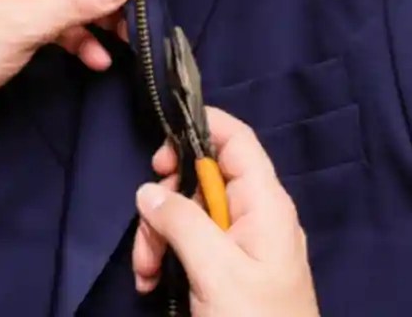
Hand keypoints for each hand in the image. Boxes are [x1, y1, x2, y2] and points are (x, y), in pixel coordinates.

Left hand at [0, 0, 131, 122]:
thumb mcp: (22, 24)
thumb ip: (75, 2)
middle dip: (104, 2)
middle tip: (133, 31)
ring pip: (66, 2)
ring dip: (91, 25)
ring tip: (119, 49)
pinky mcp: (10, 23)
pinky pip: (52, 23)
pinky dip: (72, 38)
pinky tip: (94, 59)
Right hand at [132, 108, 319, 316]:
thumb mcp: (217, 270)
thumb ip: (182, 222)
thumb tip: (149, 190)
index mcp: (265, 204)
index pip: (237, 141)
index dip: (200, 129)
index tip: (159, 150)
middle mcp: (255, 216)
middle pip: (200, 180)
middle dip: (164, 203)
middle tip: (147, 233)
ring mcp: (241, 245)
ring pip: (187, 216)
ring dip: (158, 238)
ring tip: (146, 273)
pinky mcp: (226, 272)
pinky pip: (190, 247)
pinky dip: (166, 258)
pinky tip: (151, 283)